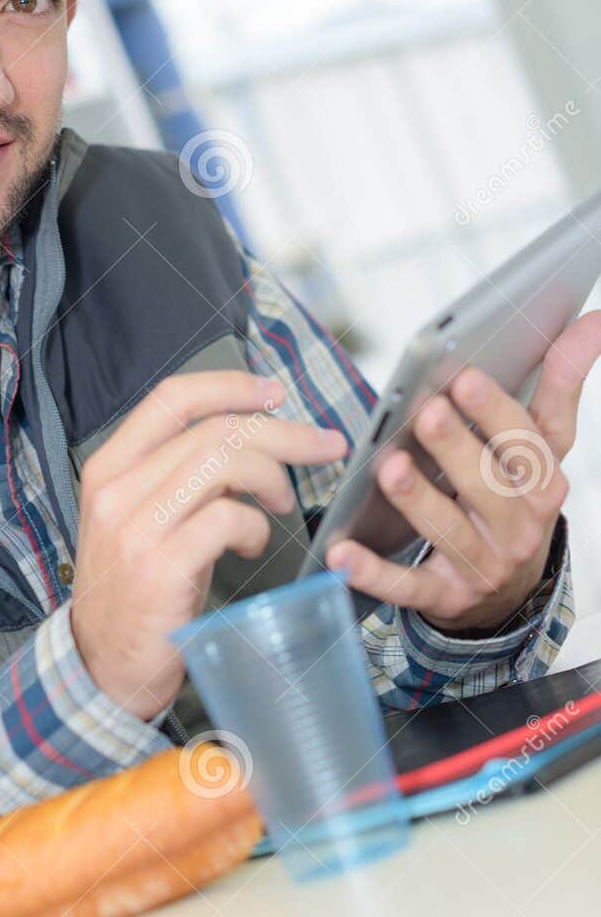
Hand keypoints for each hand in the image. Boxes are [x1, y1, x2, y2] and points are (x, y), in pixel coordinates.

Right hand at [69, 370, 347, 717]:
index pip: (173, 398)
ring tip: (281, 503)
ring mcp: (136, 527)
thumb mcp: (140, 520)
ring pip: (224, 463)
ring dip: (273, 477)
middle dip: (283, 432)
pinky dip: (255, 526)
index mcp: (109, 467)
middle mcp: (116, 489)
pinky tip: (253, 543)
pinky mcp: (161, 567)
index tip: (275, 392)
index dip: (231, 386)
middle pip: (214, 430)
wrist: (101, 666)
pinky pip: (227, 519)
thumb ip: (178, 478)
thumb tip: (245, 443)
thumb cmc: (133, 591)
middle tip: (324, 445)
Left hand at [325, 311, 600, 632]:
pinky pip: (407, 587)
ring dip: (419, 501)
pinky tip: (341, 553)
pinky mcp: (443, 597)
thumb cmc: (517, 494)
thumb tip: (595, 319)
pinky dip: (373, 573)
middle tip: (426, 413)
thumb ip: (561, 381)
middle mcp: (519, 526)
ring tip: (389, 468)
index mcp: (543, 483)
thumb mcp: (543, 443)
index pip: (525, 445)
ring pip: (449, 531)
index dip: (496, 413)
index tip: (466, 379)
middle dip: (456, 448)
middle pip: (487, 485)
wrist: (509, 588)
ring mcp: (482, 564)